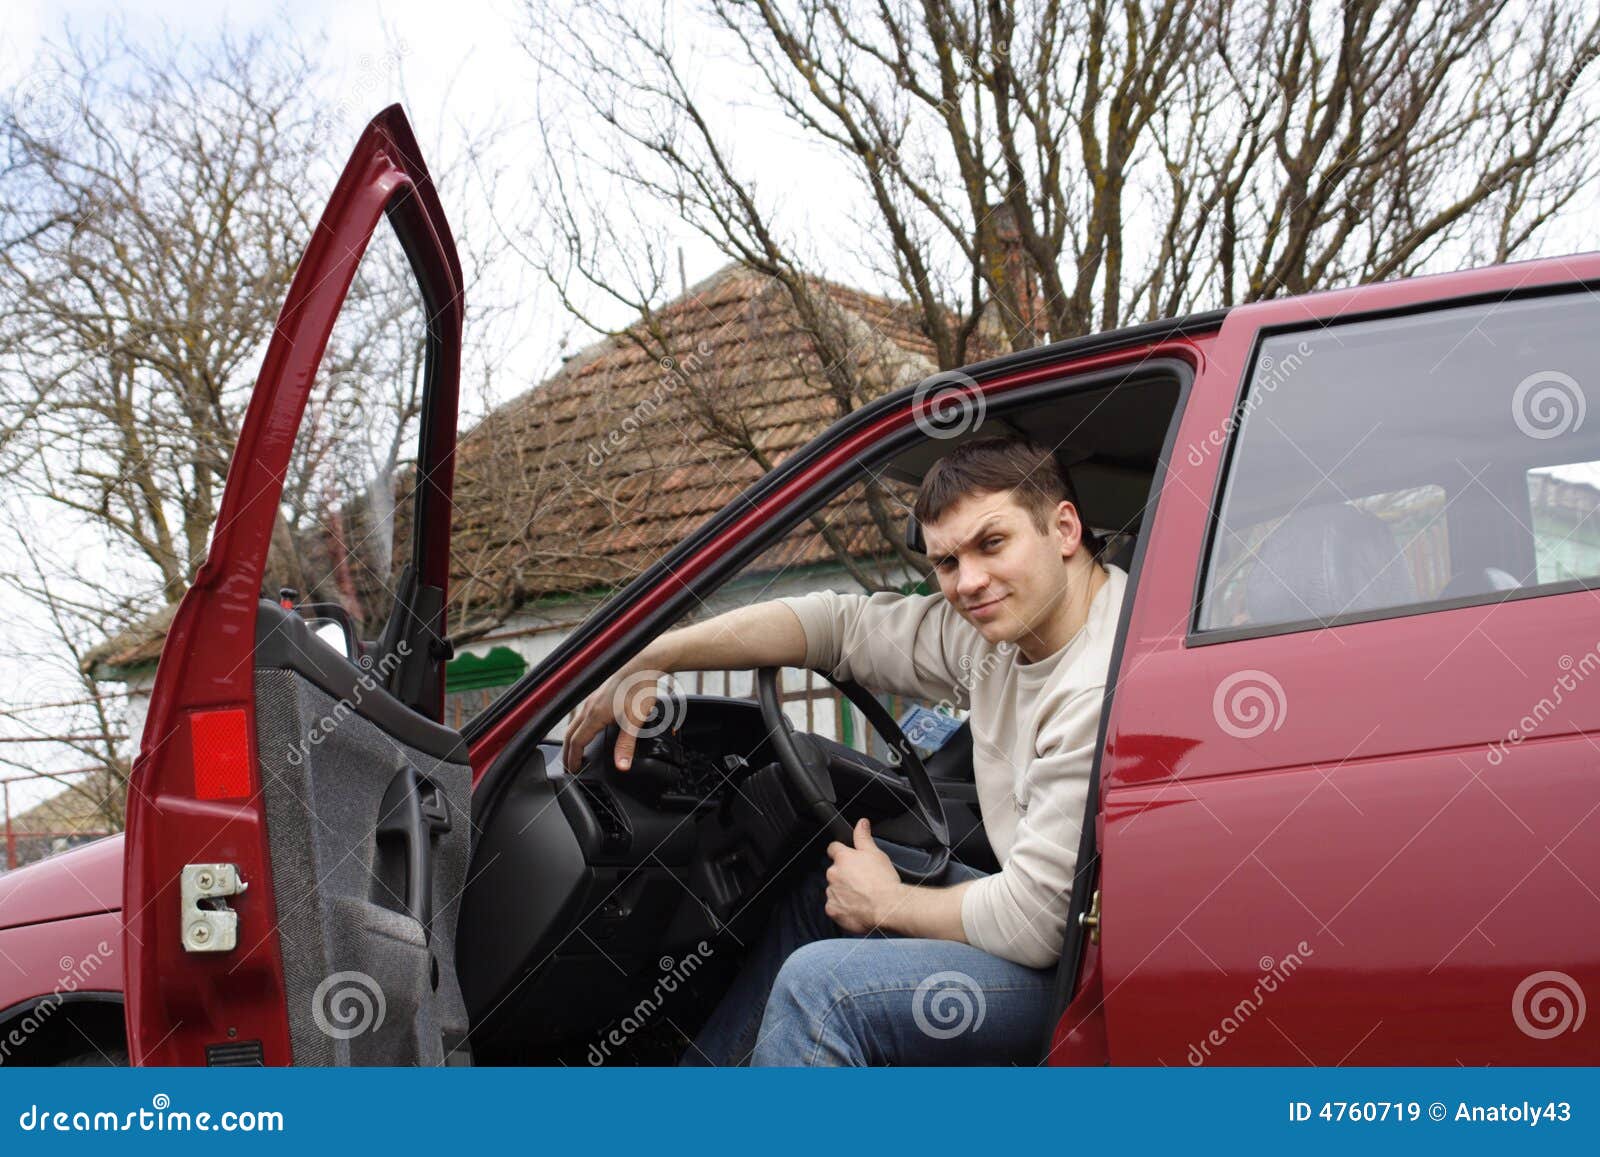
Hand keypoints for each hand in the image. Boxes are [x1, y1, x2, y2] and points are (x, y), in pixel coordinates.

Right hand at [561, 654, 664, 773]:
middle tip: (568, 765)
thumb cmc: (639, 686)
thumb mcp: (635, 721)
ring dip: (573, 738)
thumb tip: (621, 766)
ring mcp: (593, 698)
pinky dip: (581, 726)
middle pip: (571, 733)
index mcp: (594, 715)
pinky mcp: (600, 693)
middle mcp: (590, 706)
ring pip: (576, 722)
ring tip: (577, 750)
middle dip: (568, 751)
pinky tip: (591, 728)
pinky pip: (584, 714)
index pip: (576, 742)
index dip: (573, 759)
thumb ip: (626, 745)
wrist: (645, 662)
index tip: (572, 770)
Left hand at [824, 818, 901, 933]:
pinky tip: (857, 907)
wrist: (887, 906)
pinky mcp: (833, 910)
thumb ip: (863, 837)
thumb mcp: (875, 853)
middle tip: (862, 880)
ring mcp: (832, 893)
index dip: (841, 852)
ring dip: (844, 891)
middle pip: (835, 871)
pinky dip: (843, 908)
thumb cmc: (883, 880)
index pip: (833, 849)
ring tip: (862, 896)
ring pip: (835, 889)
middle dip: (845, 875)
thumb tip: (861, 823)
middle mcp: (834, 874)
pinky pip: (834, 907)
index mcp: (843, 858)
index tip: (848, 858)